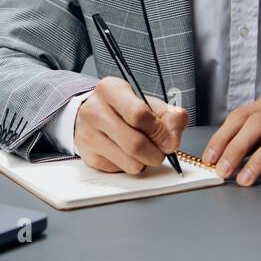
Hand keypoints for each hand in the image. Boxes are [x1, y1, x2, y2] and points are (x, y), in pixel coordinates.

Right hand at [74, 77, 189, 174]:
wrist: (93, 114)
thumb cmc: (123, 107)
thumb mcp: (148, 102)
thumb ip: (169, 116)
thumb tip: (172, 140)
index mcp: (110, 90)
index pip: (138, 114)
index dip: (159, 131)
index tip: (169, 140)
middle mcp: (94, 111)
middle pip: (135, 144)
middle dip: (156, 153)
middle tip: (161, 151)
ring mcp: (88, 135)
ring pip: (130, 163)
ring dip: (146, 162)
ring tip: (145, 151)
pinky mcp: (89, 156)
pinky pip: (121, 170)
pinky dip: (132, 165)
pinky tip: (128, 153)